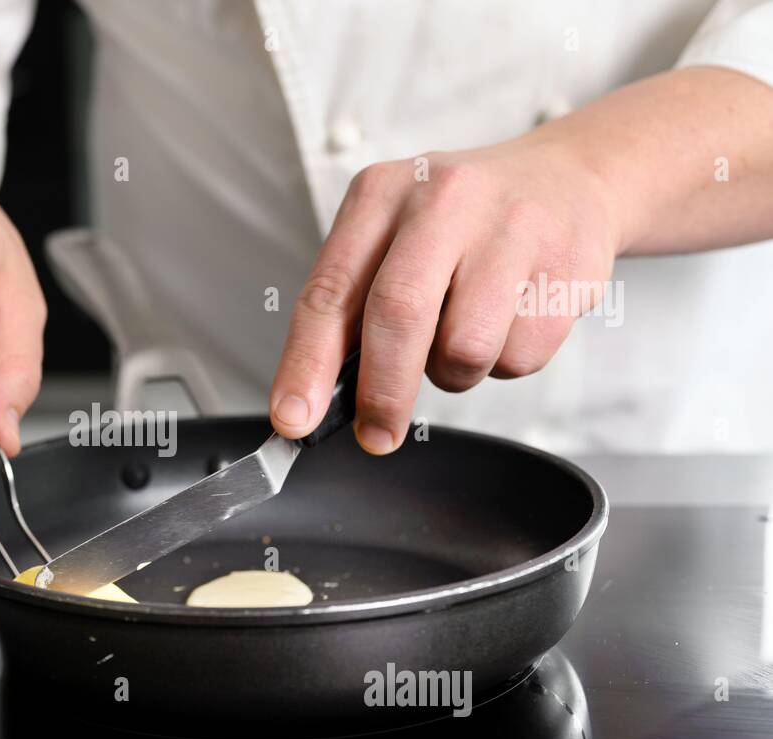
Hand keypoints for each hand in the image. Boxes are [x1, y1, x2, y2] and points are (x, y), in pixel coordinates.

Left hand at [269, 138, 619, 451]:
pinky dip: (505, 362)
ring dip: (454, 373)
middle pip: (399, 315)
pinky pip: (520, 357)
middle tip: (376, 434)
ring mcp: (510, 229)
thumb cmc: (462, 222)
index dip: (306, 364)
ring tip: (462, 336)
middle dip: (382, 392)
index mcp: (380, 195)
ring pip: (465, 349)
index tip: (293, 419)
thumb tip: (317, 394)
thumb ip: (353, 305)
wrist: (570, 178)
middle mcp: (442, 201)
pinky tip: (511, 319)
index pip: (329, 291)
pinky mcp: (566, 265)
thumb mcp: (393, 236)